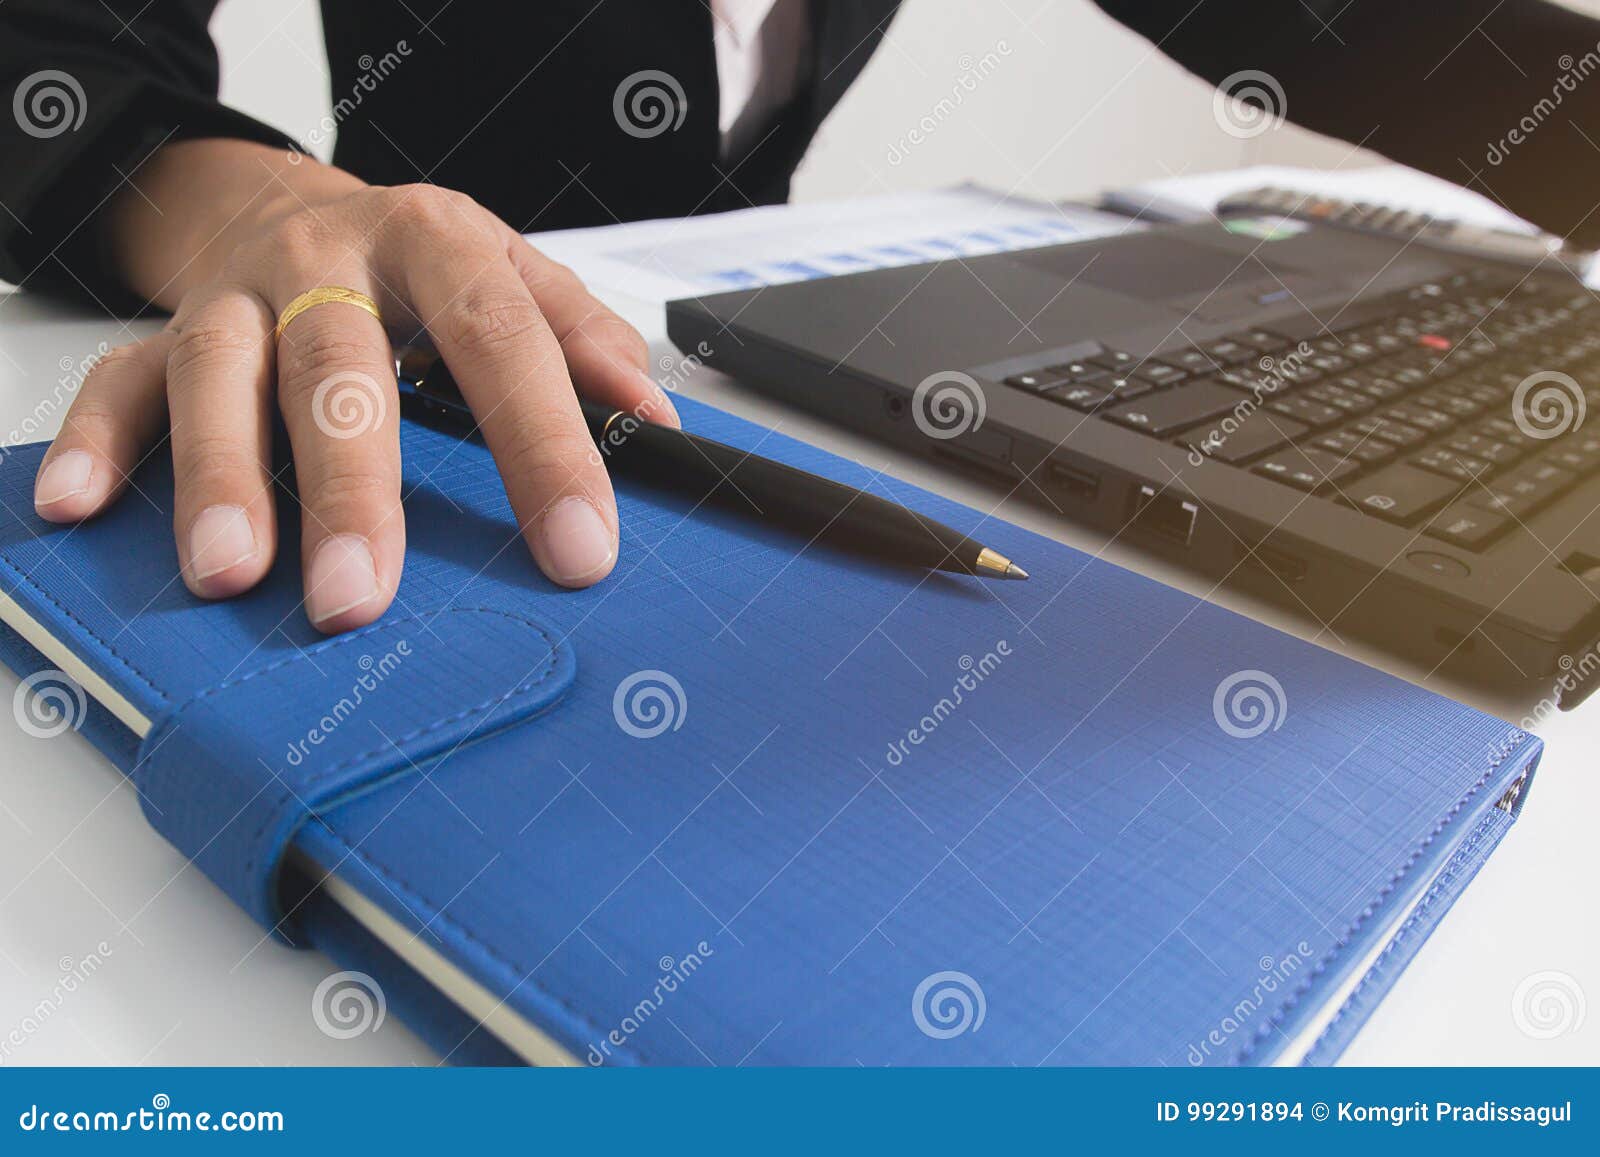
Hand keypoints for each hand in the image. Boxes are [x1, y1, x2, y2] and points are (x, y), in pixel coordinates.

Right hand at [31, 141, 676, 632]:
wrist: (297, 199)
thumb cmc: (421, 263)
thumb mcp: (514, 272)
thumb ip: (581, 339)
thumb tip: (658, 419)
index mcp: (438, 239)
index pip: (501, 339)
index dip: (544, 445)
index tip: (578, 548)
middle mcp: (330, 258)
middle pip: (339, 366)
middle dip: (352, 486)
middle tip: (363, 596)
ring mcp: (239, 294)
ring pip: (219, 376)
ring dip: (222, 476)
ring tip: (231, 576)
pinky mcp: (164, 328)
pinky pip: (119, 381)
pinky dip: (94, 441)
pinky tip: (78, 505)